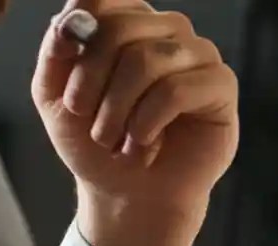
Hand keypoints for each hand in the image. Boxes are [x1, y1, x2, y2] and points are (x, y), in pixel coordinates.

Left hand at [32, 0, 239, 245]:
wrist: (131, 193)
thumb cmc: (97, 143)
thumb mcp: (57, 96)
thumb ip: (56, 51)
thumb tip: (71, 18)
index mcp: (128, 20)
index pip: (99, 0)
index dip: (77, 39)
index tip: (70, 90)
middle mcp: (167, 29)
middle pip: (119, 29)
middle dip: (93, 83)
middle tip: (88, 120)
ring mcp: (198, 55)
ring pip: (149, 60)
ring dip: (119, 109)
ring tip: (114, 139)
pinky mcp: (221, 86)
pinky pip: (178, 90)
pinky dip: (149, 122)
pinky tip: (143, 143)